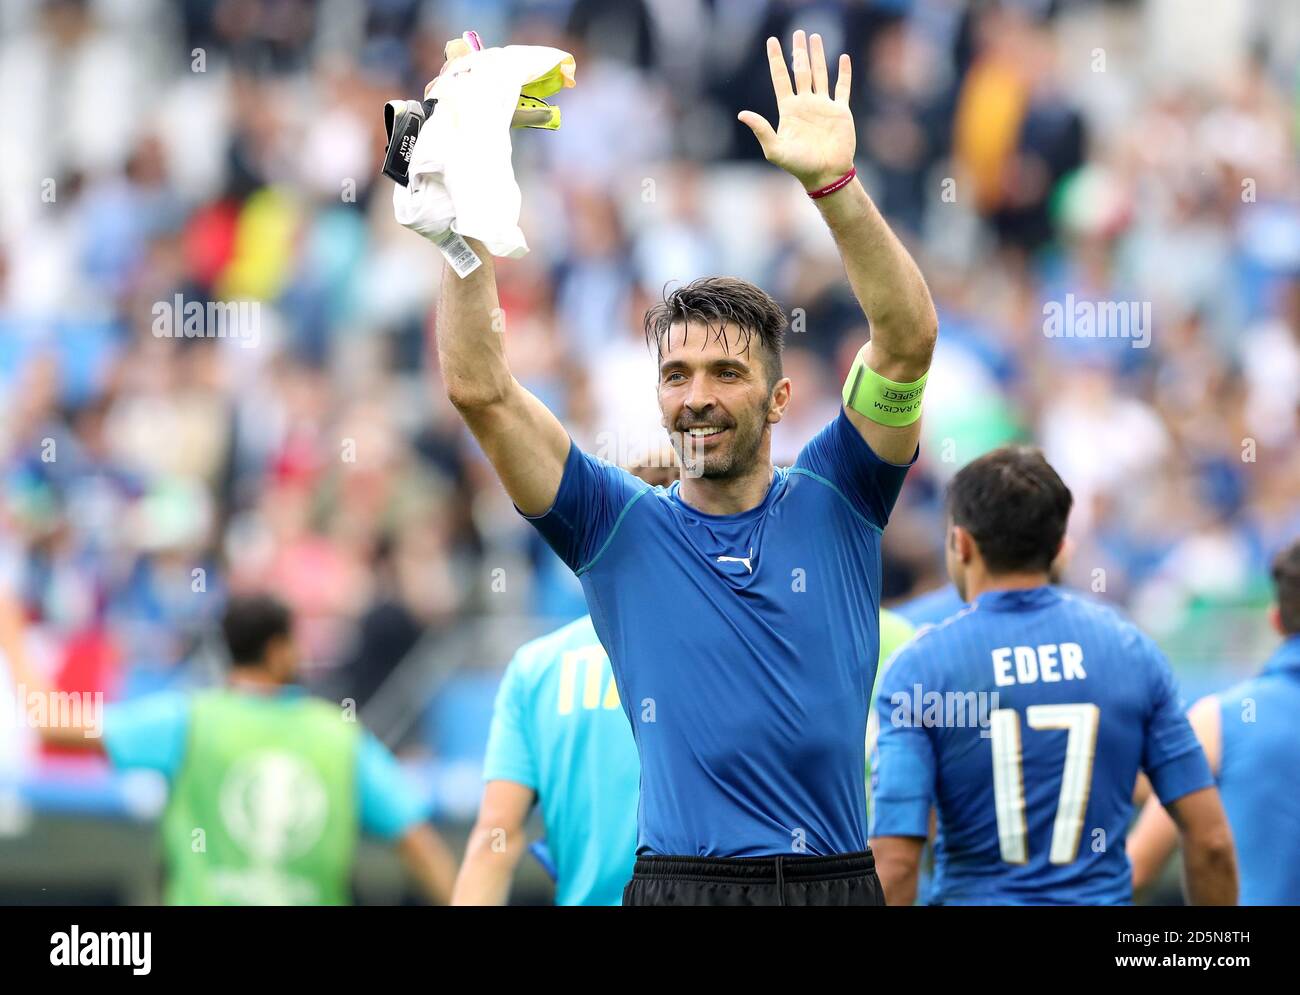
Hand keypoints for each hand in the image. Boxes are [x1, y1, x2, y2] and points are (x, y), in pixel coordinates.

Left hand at [739, 31, 855, 190]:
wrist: (825, 174)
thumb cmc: (799, 165)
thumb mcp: (775, 149)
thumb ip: (761, 130)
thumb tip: (741, 114)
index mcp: (789, 110)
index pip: (780, 78)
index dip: (776, 59)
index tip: (772, 41)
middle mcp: (805, 104)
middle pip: (800, 71)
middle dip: (798, 52)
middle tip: (798, 33)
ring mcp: (823, 106)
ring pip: (820, 74)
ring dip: (818, 56)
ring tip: (815, 37)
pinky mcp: (840, 111)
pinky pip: (842, 88)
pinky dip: (844, 73)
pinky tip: (843, 58)